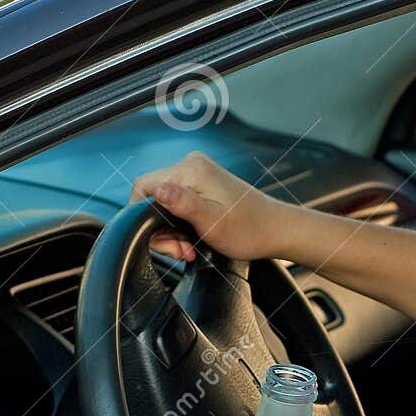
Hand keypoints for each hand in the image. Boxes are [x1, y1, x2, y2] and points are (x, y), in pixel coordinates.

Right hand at [128, 150, 288, 262]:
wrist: (275, 230)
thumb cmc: (248, 229)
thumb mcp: (212, 221)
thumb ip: (182, 204)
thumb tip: (157, 190)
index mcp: (191, 170)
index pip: (143, 185)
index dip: (140, 215)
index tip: (156, 239)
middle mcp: (191, 165)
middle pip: (153, 197)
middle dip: (161, 229)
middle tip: (180, 250)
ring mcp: (197, 175)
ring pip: (164, 204)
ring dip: (171, 231)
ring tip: (188, 248)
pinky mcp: (202, 186)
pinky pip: (177, 205)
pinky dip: (180, 225)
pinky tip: (193, 240)